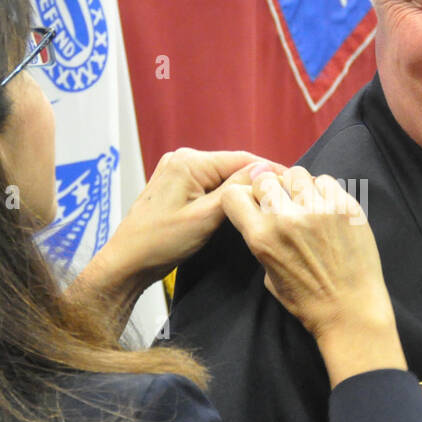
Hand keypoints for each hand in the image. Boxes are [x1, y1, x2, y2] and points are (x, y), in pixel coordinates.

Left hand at [66, 149, 266, 323]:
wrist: (127, 261)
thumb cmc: (159, 242)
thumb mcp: (206, 217)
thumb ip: (236, 191)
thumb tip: (264, 171)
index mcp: (188, 161)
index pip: (242, 159)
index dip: (270, 171)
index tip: (294, 182)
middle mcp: (181, 159)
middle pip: (232, 166)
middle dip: (256, 181)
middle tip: (284, 198)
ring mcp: (176, 171)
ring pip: (221, 177)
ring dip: (241, 190)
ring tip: (266, 203)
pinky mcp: (175, 186)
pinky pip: (208, 185)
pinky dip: (224, 195)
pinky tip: (238, 208)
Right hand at [221, 166, 405, 384]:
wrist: (350, 311)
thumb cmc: (308, 300)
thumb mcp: (268, 274)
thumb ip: (262, 240)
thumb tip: (261, 212)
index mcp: (261, 238)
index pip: (233, 194)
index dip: (242, 197)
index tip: (253, 203)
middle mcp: (286, 219)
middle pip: (264, 179)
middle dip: (270, 190)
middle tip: (282, 204)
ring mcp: (318, 209)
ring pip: (296, 174)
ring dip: (297, 187)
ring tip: (306, 205)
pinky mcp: (345, 206)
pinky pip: (325, 181)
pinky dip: (323, 191)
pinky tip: (327, 209)